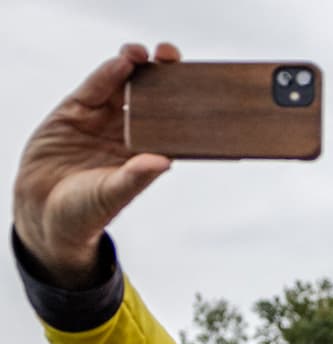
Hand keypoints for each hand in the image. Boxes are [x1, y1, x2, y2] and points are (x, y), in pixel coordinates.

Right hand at [13, 43, 178, 286]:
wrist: (45, 211)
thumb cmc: (87, 211)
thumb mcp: (113, 195)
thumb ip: (135, 177)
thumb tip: (164, 162)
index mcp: (145, 155)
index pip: (170, 125)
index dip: (183, 105)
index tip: (198, 88)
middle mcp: (127, 133)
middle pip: (149, 97)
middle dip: (161, 75)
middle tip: (172, 57)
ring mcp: (101, 120)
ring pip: (121, 86)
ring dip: (133, 66)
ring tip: (142, 54)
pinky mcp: (75, 112)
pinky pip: (93, 89)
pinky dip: (106, 74)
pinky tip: (120, 63)